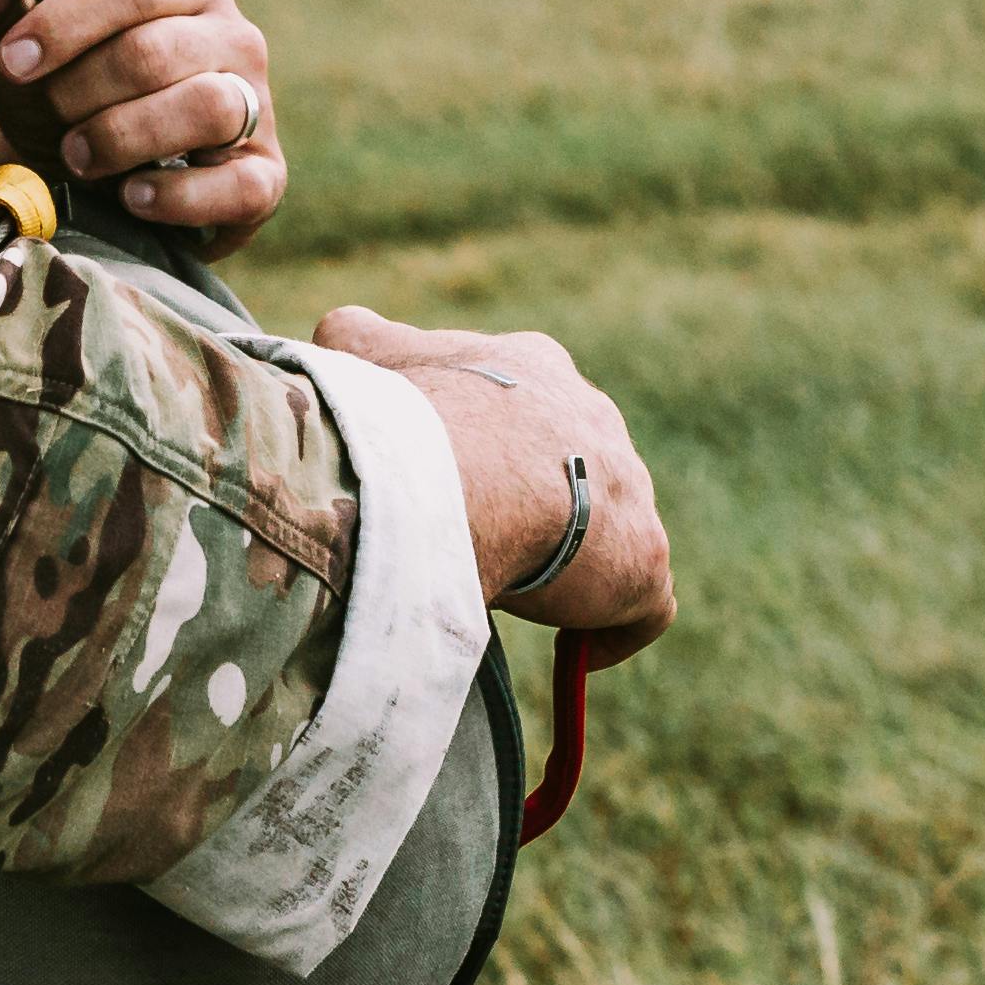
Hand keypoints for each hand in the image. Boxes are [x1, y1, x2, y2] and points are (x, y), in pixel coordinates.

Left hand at [0, 0, 282, 252]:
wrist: (111, 185)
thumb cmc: (74, 96)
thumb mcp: (30, 50)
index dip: (63, 24)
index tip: (11, 63)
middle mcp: (235, 37)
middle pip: (156, 51)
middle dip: (80, 92)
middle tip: (45, 120)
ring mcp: (257, 108)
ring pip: (205, 106)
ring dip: (122, 137)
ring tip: (77, 157)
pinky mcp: (265, 178)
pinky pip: (235, 185)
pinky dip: (174, 195)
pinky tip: (130, 197)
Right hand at [311, 309, 677, 664]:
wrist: (459, 475)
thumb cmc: (405, 419)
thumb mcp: (366, 358)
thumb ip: (360, 342)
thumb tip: (339, 335)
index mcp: (530, 369)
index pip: (521, 408)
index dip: (492, 450)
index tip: (458, 487)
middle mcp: (592, 416)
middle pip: (572, 465)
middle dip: (534, 504)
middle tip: (482, 544)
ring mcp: (628, 485)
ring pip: (611, 527)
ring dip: (572, 561)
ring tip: (519, 598)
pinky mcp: (643, 556)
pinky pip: (645, 602)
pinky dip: (613, 627)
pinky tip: (574, 650)